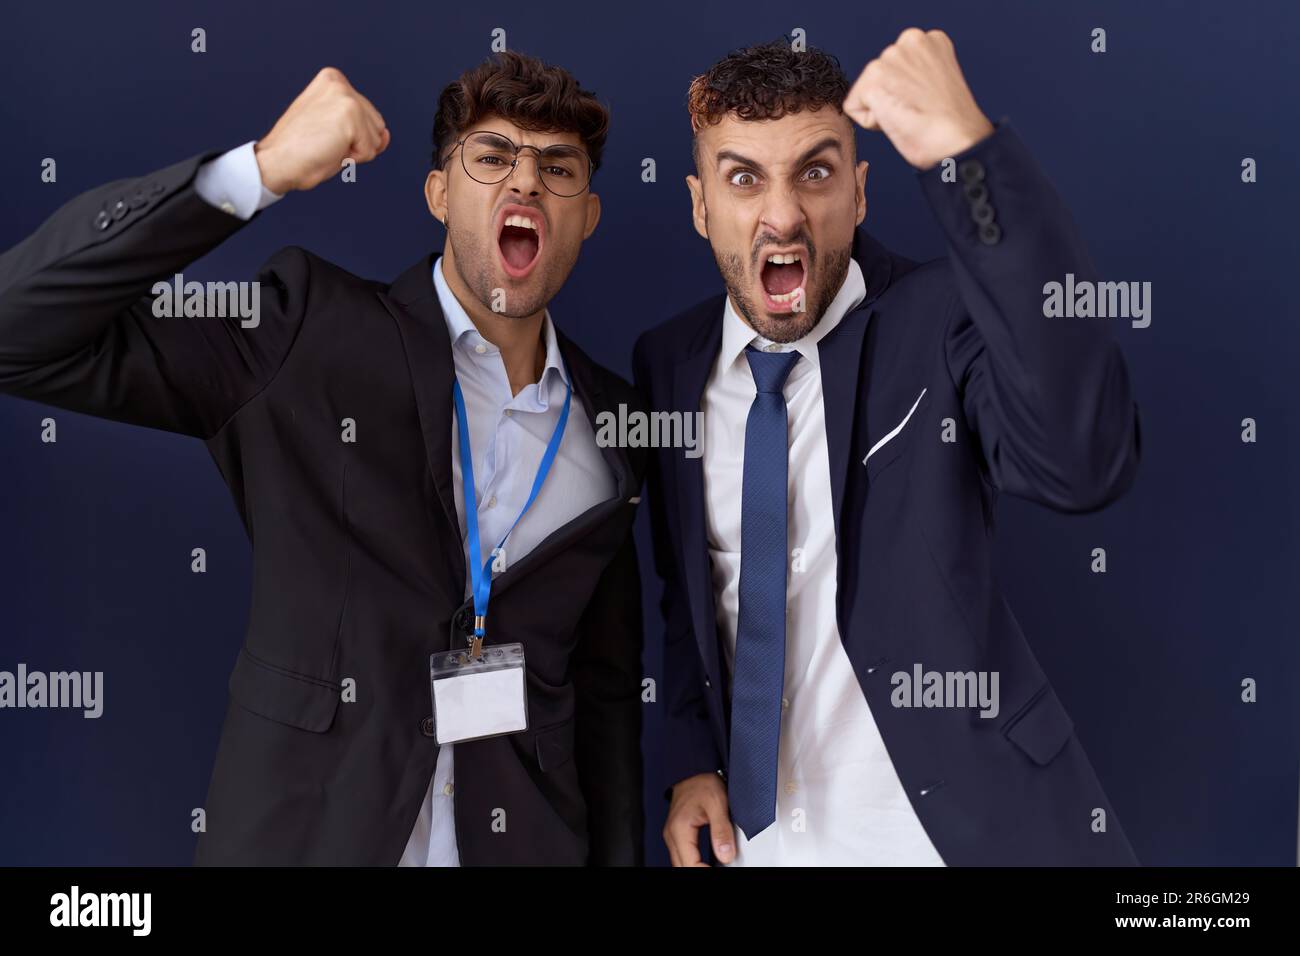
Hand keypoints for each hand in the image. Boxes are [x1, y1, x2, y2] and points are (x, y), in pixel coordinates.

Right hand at [254, 67, 389, 193]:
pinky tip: (329, 150)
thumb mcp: (336, 132)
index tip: (321, 134)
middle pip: (377, 127)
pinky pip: (369, 151)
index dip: (351, 137)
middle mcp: (340, 83)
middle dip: (356, 143)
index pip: (368, 117)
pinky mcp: (350, 116)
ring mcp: (346, 98)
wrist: (276, 162)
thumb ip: (364, 129)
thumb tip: (386, 135)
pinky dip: (352, 159)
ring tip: (325, 145)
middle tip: (323, 142)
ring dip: (354, 151)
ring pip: (376, 140)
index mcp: (333, 80)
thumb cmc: (300, 150)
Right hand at [664, 772, 735, 865]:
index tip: (723, 866)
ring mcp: (672, 835)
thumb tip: (726, 855)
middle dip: (700, 871)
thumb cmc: (702, 782)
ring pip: (680, 863)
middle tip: (720, 868)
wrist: (693, 769)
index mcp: (679, 829)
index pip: (690, 865)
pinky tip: (705, 863)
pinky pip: (682, 856)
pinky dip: (693, 862)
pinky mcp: (676, 834)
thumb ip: (721, 830)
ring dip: (695, 867)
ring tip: (714, 866)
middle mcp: (671, 835)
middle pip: (682, 867)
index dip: (706, 871)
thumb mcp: (717, 803)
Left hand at [843, 28, 993, 170]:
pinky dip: (871, 122)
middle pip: (876, 77)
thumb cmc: (952, 125)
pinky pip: (854, 108)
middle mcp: (909, 40)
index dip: (907, 93)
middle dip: (891, 98)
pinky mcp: (875, 78)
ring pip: (865, 91)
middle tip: (918, 110)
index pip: (895, 68)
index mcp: (929, 40)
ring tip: (911, 114)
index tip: (927, 102)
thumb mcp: (937, 84)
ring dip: (882, 109)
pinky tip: (898, 120)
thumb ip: (916, 74)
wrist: (957, 142)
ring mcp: (891, 58)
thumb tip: (898, 85)